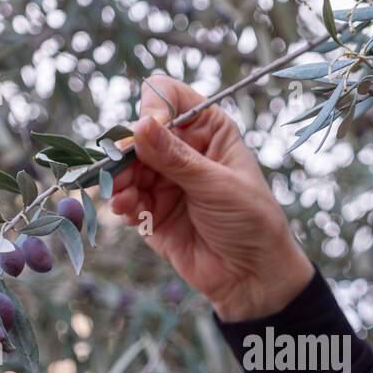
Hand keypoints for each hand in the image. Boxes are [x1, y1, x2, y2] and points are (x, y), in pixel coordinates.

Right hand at [109, 75, 313, 321]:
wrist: (253, 276)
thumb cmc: (251, 221)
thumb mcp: (216, 184)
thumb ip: (175, 158)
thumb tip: (139, 125)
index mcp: (208, 130)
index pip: (169, 97)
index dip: (154, 107)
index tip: (147, 131)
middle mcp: (183, 150)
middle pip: (139, 134)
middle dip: (126, 152)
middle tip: (122, 173)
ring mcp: (165, 180)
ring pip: (127, 167)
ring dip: (119, 180)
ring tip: (123, 199)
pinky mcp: (152, 211)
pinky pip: (126, 198)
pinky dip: (121, 202)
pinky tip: (126, 211)